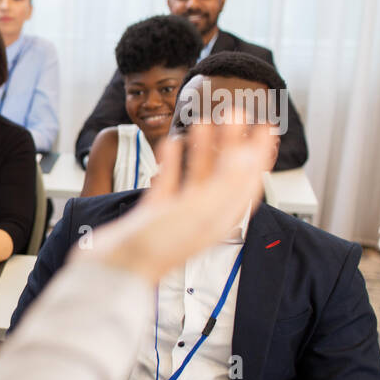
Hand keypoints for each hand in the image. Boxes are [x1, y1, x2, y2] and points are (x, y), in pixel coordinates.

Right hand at [78, 119, 274, 282]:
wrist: (114, 267)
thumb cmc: (155, 247)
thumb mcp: (199, 211)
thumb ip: (225, 183)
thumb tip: (248, 154)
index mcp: (219, 219)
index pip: (248, 182)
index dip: (259, 154)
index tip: (266, 127)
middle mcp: (202, 215)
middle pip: (224, 173)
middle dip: (232, 142)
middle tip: (235, 112)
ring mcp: (176, 214)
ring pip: (196, 174)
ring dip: (202, 147)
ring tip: (203, 120)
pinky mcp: (152, 212)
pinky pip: (168, 182)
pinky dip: (172, 161)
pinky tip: (170, 144)